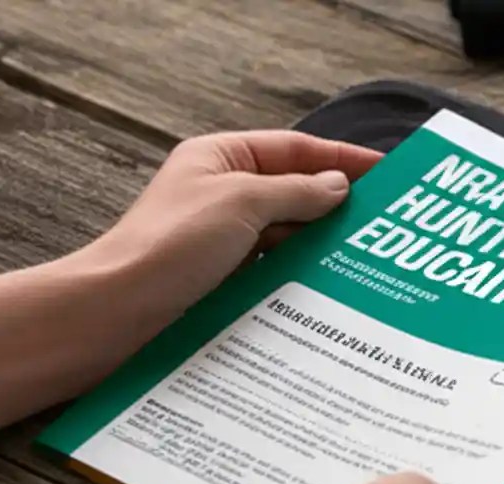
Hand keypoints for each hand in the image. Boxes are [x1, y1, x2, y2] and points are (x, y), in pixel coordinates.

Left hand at [80, 130, 380, 332]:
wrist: (116, 313)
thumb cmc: (169, 246)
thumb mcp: (241, 203)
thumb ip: (296, 192)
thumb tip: (338, 186)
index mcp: (220, 159)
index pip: (296, 150)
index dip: (343, 158)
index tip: (388, 173)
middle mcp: (223, 195)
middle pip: (295, 193)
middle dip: (338, 207)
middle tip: (388, 223)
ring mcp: (223, 240)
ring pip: (287, 236)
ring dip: (322, 246)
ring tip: (368, 260)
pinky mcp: (223, 280)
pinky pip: (274, 271)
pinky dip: (301, 276)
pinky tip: (331, 290)